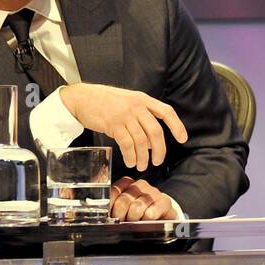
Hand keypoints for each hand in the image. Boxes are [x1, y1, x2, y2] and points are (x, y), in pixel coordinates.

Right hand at [59, 83, 187, 171]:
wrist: (81, 98)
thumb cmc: (105, 102)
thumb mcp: (128, 104)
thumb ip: (141, 119)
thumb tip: (151, 142)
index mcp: (144, 99)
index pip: (167, 112)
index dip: (177, 126)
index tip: (183, 139)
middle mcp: (137, 106)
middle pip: (155, 131)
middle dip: (159, 150)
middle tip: (157, 161)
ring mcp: (125, 114)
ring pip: (141, 140)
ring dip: (143, 157)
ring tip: (141, 166)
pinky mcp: (113, 124)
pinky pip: (127, 144)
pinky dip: (131, 155)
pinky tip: (130, 162)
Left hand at [109, 176, 175, 221]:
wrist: (160, 219)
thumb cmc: (137, 214)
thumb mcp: (121, 209)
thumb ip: (110, 206)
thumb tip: (100, 212)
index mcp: (126, 184)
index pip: (114, 191)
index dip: (110, 206)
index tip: (110, 215)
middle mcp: (140, 185)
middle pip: (124, 200)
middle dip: (121, 216)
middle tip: (122, 221)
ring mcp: (153, 192)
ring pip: (137, 207)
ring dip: (134, 219)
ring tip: (134, 222)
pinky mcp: (164, 201)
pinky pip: (151, 212)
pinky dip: (146, 220)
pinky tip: (146, 221)